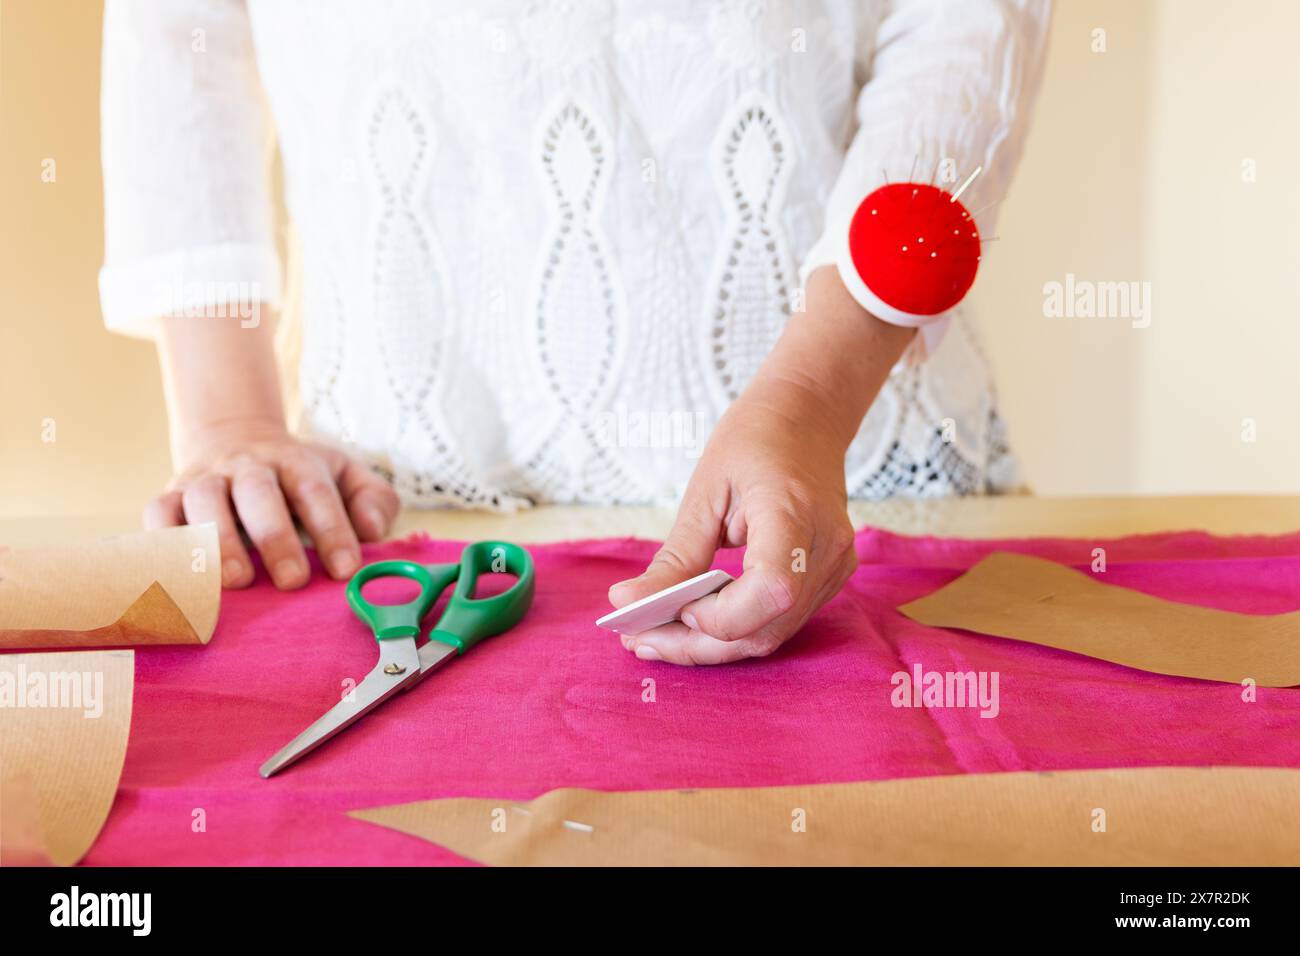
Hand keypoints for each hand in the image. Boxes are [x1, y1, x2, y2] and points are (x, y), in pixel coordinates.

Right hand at [145, 420, 399, 588]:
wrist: (236, 442)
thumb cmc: (300, 477)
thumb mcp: (346, 475)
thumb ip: (374, 498)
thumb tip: (372, 530)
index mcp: (294, 461)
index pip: (315, 492)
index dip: (332, 530)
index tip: (345, 570)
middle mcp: (246, 466)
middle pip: (258, 495)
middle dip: (275, 537)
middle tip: (293, 581)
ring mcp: (204, 480)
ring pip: (204, 502)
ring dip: (219, 542)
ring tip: (238, 582)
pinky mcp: (168, 497)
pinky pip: (158, 516)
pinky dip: (164, 543)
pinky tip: (182, 578)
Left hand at [607, 383, 858, 663]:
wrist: (808, 419)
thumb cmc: (754, 441)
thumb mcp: (704, 491)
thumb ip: (675, 557)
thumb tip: (627, 602)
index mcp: (794, 511)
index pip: (771, 588)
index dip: (721, 615)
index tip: (673, 609)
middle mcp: (826, 547)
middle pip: (766, 626)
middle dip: (699, 645)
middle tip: (641, 641)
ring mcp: (835, 566)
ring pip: (772, 635)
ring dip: (712, 645)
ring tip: (657, 636)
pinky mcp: (830, 578)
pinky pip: (780, 621)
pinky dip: (736, 630)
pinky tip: (695, 622)